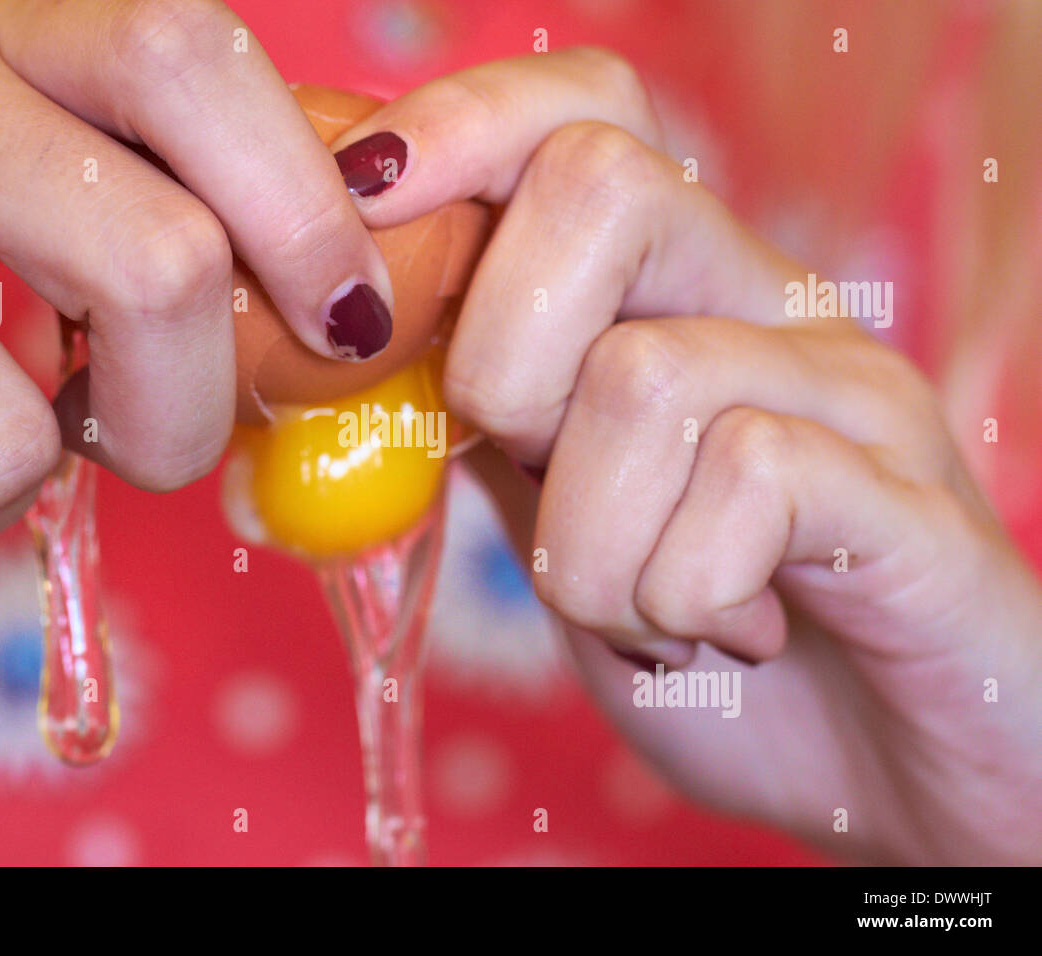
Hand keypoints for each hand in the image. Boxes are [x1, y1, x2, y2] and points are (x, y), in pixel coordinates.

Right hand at [0, 0, 392, 562]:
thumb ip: (154, 179)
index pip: (187, 64)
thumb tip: (338, 303)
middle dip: (181, 413)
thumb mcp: (6, 118)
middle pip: (158, 270)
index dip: (305, 209)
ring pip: (1, 447)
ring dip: (5, 480)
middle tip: (135, 432)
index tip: (347, 317)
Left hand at [333, 48, 1041, 863]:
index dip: (463, 133)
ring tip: (644, 616)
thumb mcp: (571, 529)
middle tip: (536, 487)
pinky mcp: (909, 498)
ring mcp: (849, 392)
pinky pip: (749, 477)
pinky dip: (680, 594)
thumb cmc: (720, 657)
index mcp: (678, 302)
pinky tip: (724, 634)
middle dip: (500, 368)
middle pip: (597, 184)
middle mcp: (770, 309)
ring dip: (589, 548)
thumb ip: (495, 437)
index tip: (371, 213)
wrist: (893, 787)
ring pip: (643, 373)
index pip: (580, 116)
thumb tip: (359, 349)